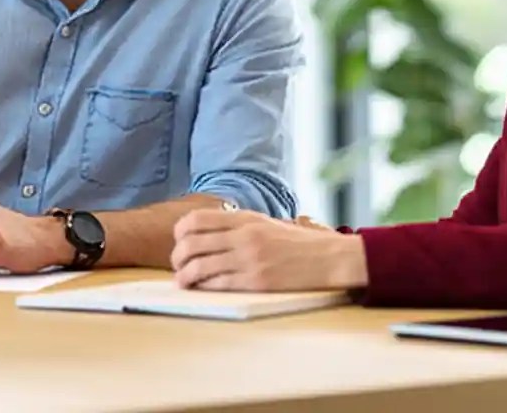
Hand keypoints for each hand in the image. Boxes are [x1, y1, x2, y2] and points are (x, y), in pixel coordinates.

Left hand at [170, 210, 367, 291]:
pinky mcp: (255, 281)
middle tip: (178, 265)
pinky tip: (201, 289)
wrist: (328, 257)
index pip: (196, 219)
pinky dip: (203, 287)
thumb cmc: (298, 242)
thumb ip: (239, 225)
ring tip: (184, 281)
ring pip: (199, 266)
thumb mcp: (266, 223)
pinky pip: (217, 284)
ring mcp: (248, 259)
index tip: (180, 241)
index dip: (180, 231)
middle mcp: (243, 236)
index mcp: (245, 219)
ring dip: (184, 276)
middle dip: (178, 257)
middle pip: (191, 243)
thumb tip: (209, 232)